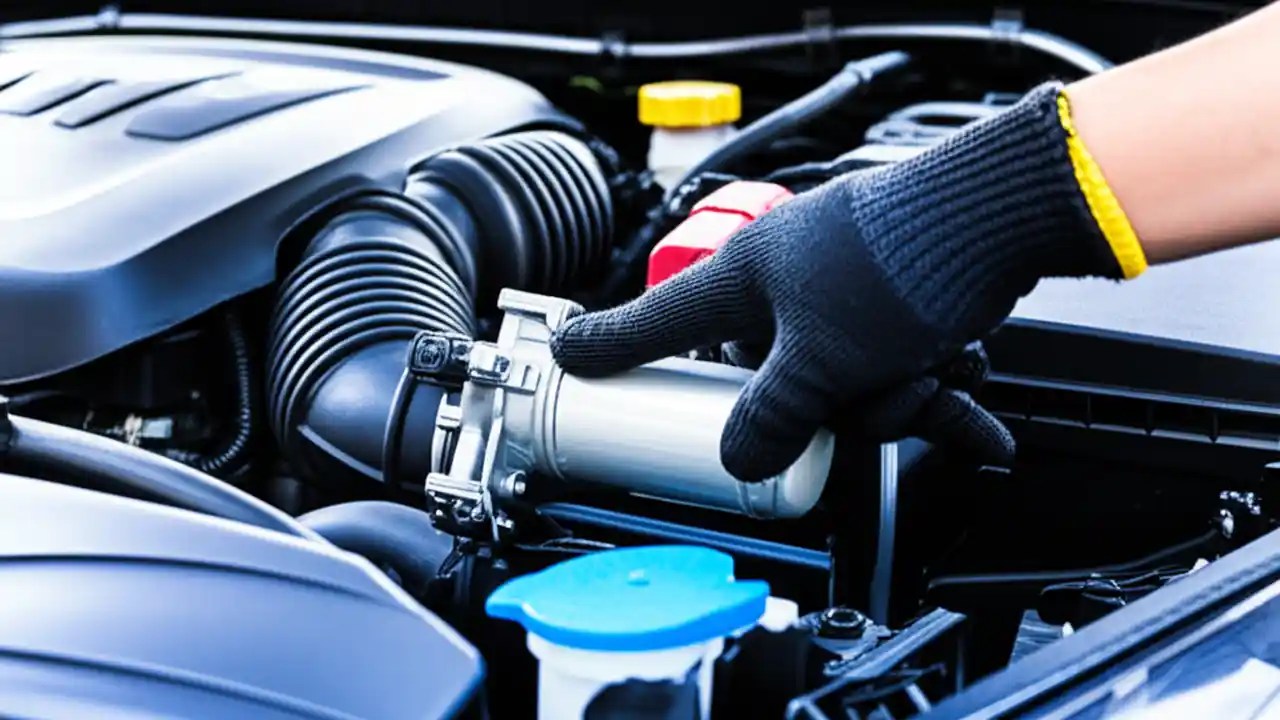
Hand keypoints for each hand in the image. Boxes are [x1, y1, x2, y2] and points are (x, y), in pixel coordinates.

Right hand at [554, 83, 1124, 480]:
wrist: (1001, 216)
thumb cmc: (897, 265)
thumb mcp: (819, 364)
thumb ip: (771, 420)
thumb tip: (742, 457)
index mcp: (746, 279)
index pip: (660, 321)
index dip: (611, 344)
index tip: (566, 350)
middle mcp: (790, 281)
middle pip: (780, 377)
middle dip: (843, 406)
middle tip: (876, 391)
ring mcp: (846, 291)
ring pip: (848, 383)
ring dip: (900, 395)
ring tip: (934, 368)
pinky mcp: (900, 302)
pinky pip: (899, 369)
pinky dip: (937, 389)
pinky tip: (975, 414)